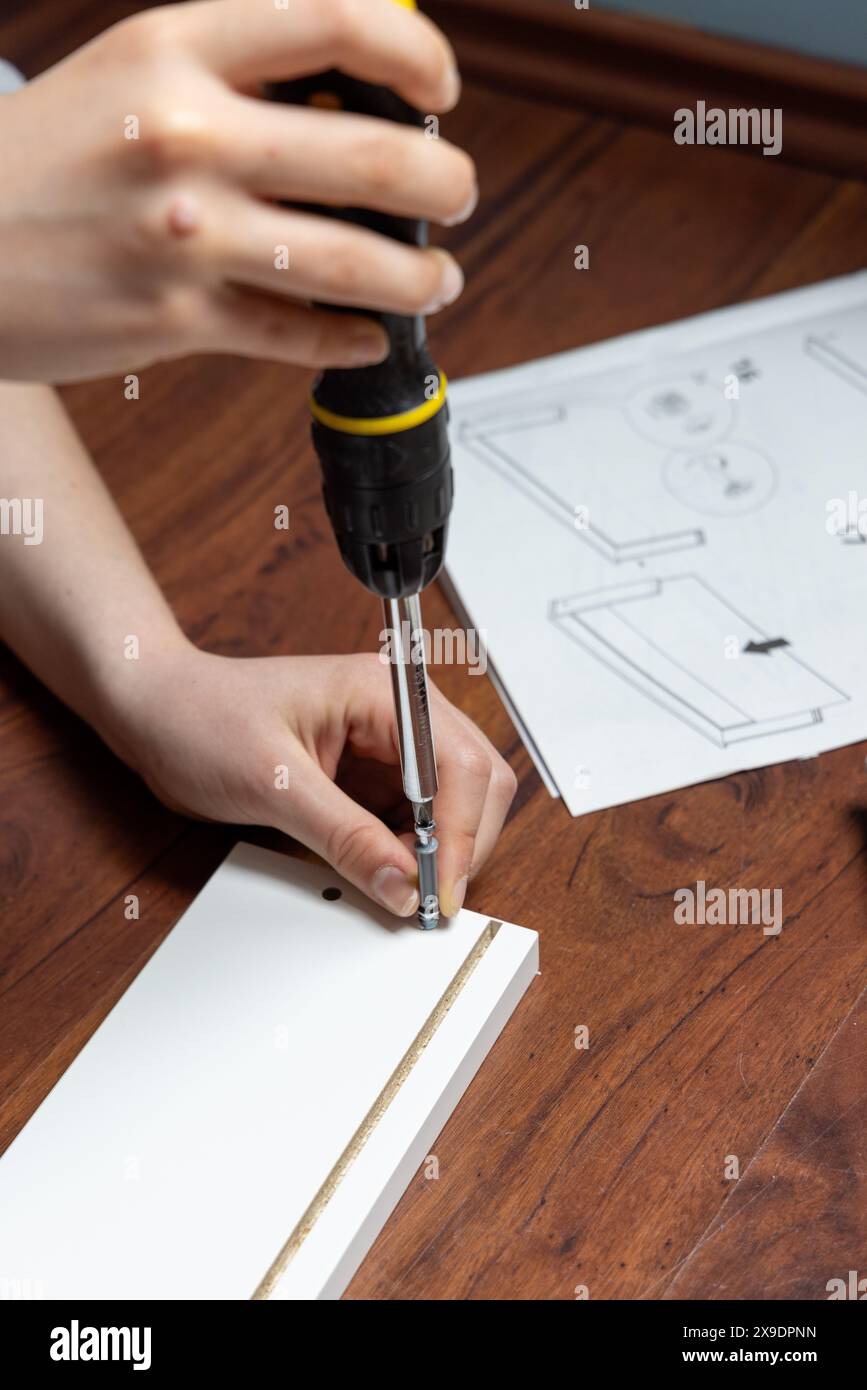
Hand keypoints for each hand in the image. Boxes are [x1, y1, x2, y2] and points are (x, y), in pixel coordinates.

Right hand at [0, 0, 474, 381]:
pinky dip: (350, 341)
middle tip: (459, 197)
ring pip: (357, 265)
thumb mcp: (126, 71)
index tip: (442, 88)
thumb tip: (352, 94)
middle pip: (381, 160)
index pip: (337, 23)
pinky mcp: (176, 322)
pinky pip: (300, 337)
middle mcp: (186, 136)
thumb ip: (233, 72)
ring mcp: (184, 237)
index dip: (419, 55)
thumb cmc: (37, 159)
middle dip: (450, 185)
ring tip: (436, 282)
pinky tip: (368, 336)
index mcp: (174, 49)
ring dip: (421, 278)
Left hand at [101, 645, 515, 918]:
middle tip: (429, 900)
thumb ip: (344, 835)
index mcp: (382, 691)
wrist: (157, 713)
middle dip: (460, 843)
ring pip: (452, 805)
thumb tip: (403, 884)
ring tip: (400, 890)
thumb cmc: (201, 718)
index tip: (439, 889)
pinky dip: (408, 855)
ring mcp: (388, 744)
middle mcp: (397, 712)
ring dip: (436, 853)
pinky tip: (381, 874)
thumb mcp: (272, 783)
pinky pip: (413, 821)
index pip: (459, 762)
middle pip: (475, 781)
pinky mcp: (370, 775)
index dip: (459, 832)